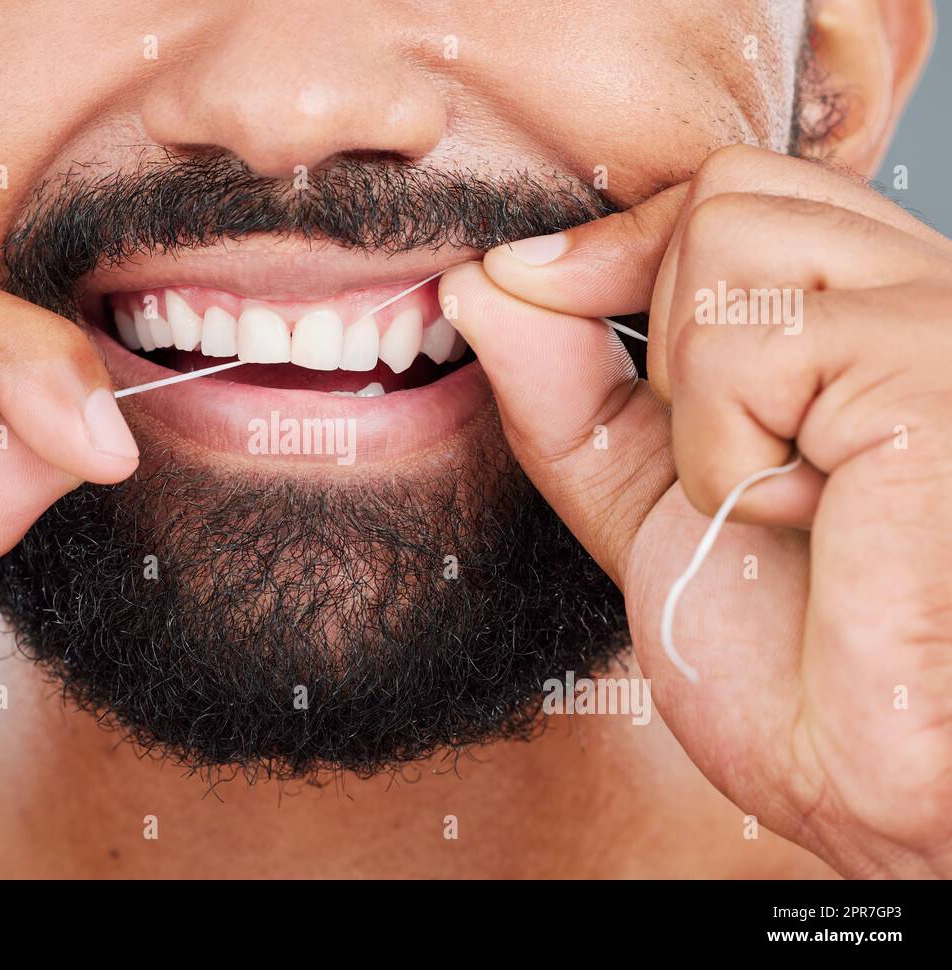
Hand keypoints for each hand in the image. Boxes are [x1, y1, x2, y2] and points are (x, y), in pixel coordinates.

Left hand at [443, 145, 951, 877]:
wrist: (852, 772)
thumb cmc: (780, 652)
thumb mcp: (643, 492)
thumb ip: (569, 384)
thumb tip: (486, 279)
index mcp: (870, 313)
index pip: (733, 192)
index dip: (621, 246)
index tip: (533, 290)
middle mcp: (926, 294)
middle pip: (725, 198)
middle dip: (667, 337)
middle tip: (725, 463)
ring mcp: (943, 322)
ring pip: (728, 248)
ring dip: (700, 408)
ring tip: (779, 501)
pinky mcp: (937, 372)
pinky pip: (755, 345)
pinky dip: (732, 455)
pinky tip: (810, 520)